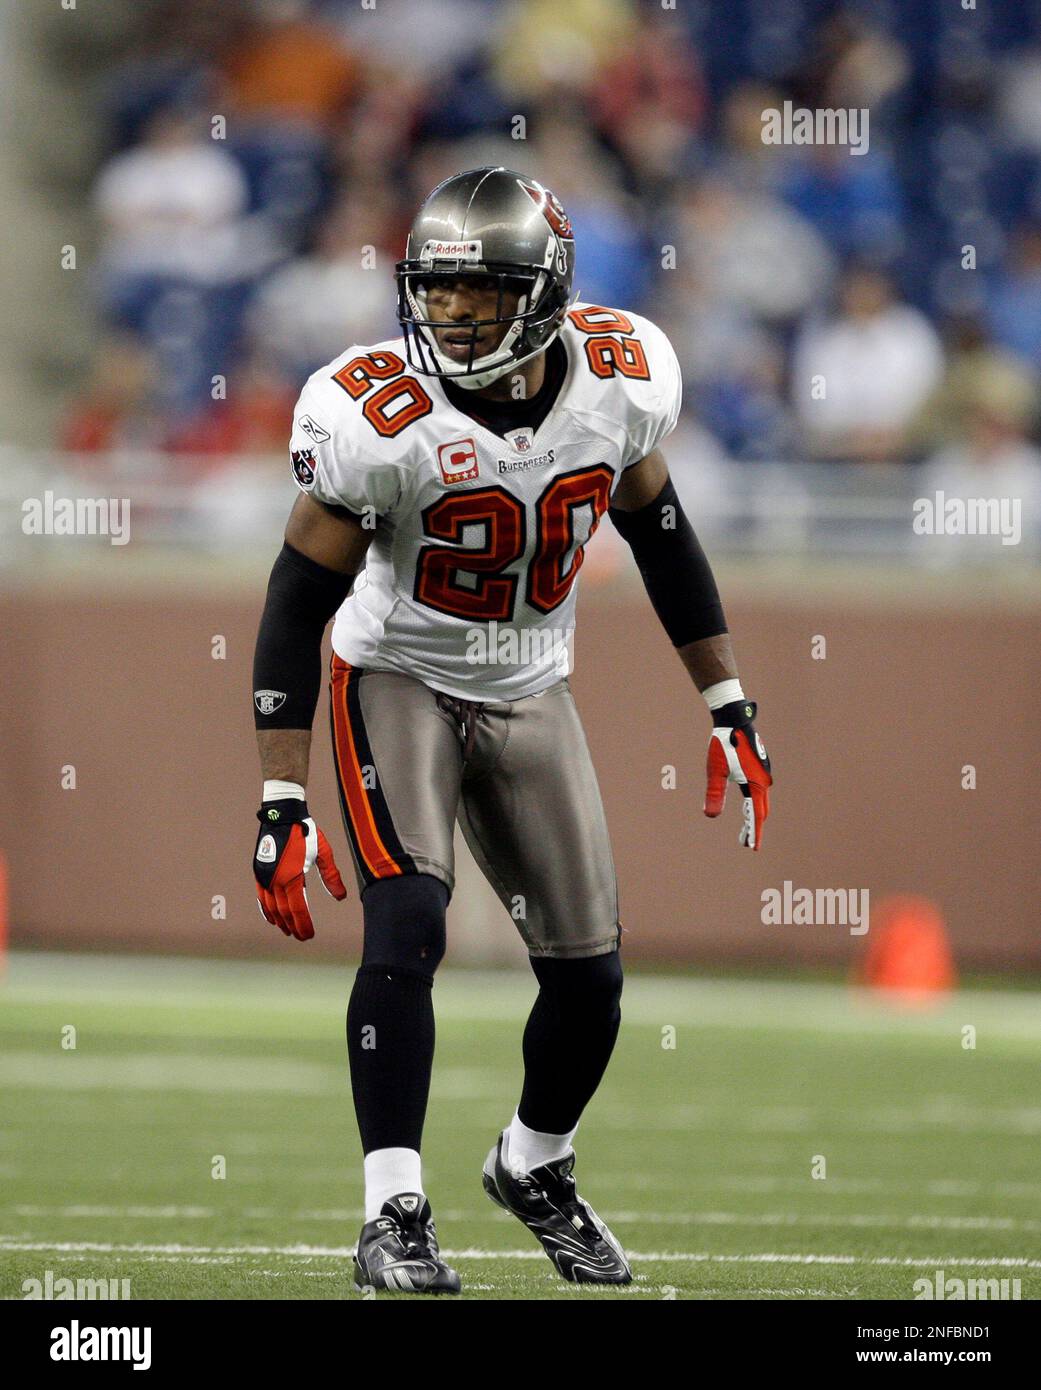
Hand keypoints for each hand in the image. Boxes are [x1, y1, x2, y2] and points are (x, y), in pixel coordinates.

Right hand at [253, 797, 346, 939]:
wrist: (282, 814)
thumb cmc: (305, 832)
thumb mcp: (323, 852)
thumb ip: (331, 875)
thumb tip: (340, 897)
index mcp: (291, 876)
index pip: (297, 909)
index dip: (303, 924)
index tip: (309, 935)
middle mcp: (274, 879)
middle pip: (283, 912)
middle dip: (293, 926)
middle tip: (301, 936)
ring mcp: (264, 876)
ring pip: (270, 907)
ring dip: (280, 921)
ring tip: (288, 930)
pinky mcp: (259, 872)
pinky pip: (261, 897)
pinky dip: (267, 910)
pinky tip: (273, 918)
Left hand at [703, 699, 772, 849]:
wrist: (733, 719)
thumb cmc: (723, 744)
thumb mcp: (715, 771)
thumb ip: (714, 794)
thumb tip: (711, 816)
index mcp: (755, 784)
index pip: (755, 815)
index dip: (753, 833)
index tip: (752, 848)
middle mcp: (764, 779)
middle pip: (760, 810)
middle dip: (753, 827)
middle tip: (745, 843)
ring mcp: (764, 772)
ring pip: (760, 800)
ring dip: (753, 815)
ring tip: (745, 828)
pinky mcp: (760, 766)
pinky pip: (759, 790)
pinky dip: (754, 802)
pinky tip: (747, 804)